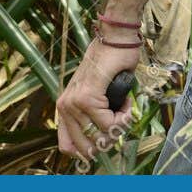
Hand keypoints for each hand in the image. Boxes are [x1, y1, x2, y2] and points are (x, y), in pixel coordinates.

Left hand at [56, 37, 140, 162]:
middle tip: (119, 123)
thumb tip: (104, 141)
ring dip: (119, 127)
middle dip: (108, 141)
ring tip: (124, 108)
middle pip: (86, 148)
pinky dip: (124, 118)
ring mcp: (75, 103)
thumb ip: (94, 115)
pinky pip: (110, 124)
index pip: (68, 147)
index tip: (105, 142)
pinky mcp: (88, 97)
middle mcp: (65, 107)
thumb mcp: (97, 93)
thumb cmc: (110, 63)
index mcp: (65, 108)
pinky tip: (126, 102)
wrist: (116, 39)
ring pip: (101, 136)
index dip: (87, 152)